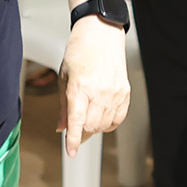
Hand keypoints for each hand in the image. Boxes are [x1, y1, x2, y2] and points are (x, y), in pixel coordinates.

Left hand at [58, 16, 130, 155]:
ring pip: (104, 125)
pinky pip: (118, 119)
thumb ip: (64, 106)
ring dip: (94, 127)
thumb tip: (62, 128)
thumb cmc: (79, 51)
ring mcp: (114, 92)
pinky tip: (102, 117)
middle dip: (80, 132)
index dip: (72, 140)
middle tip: (75, 129)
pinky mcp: (125, 92)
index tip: (70, 153)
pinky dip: (109, 123)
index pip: (76, 122)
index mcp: (80, 87)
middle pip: (90, 126)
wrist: (101, 33)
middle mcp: (99, 91)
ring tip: (88, 117)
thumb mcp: (64, 78)